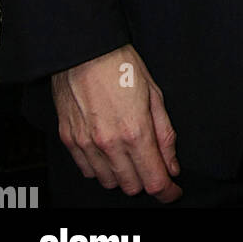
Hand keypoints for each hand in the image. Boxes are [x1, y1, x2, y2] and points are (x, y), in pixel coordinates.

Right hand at [51, 44, 181, 201]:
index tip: (173, 190)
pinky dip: (101, 168)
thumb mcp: (155, 94)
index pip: (154, 180)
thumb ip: (164, 134)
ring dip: (123, 175)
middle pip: (132, 186)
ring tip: (130, 153)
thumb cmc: (120, 65)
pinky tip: (109, 151)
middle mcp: (109, 144)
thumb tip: (171, 165)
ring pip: (109, 182)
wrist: (83, 50)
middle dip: (146, 180)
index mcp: (135, 131)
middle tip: (152, 164)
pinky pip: (87, 171)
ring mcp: (86, 144)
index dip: (167, 191)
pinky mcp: (70, 140)